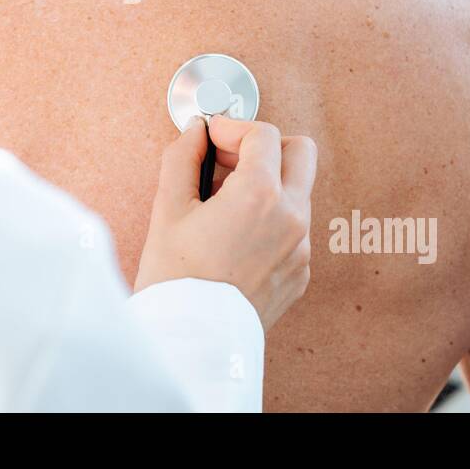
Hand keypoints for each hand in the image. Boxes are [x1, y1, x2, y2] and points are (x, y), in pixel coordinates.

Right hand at [135, 115, 315, 330]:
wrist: (190, 340)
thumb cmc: (176, 279)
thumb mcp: (168, 208)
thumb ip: (183, 158)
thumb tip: (196, 132)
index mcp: (261, 196)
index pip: (263, 134)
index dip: (233, 127)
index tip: (211, 136)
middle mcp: (292, 219)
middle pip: (300, 152)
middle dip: (265, 146)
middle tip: (229, 159)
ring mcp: (301, 248)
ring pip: (296, 192)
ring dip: (265, 184)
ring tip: (221, 204)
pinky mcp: (300, 272)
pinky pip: (293, 229)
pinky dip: (269, 220)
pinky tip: (232, 237)